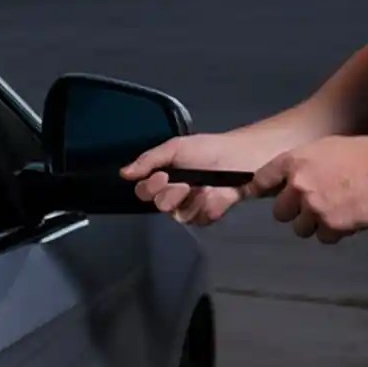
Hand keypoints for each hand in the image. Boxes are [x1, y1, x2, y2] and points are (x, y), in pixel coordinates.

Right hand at [120, 133, 260, 225]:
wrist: (244, 158)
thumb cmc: (210, 149)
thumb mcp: (176, 147)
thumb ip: (150, 160)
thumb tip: (123, 173)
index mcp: (163, 177)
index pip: (143, 191)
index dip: (150, 187)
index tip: (163, 175)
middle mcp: (174, 194)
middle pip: (160, 206)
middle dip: (172, 194)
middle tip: (186, 182)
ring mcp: (191, 207)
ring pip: (180, 215)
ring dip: (193, 200)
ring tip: (207, 186)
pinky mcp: (209, 215)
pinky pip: (200, 219)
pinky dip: (209, 206)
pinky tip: (218, 194)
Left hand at [245, 135, 367, 243]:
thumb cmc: (355, 154)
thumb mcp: (320, 149)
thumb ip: (299, 165)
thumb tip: (284, 183)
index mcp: (293, 162)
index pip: (261, 180)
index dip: (259, 189)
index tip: (256, 194)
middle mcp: (298, 187)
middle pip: (279, 214)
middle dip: (293, 212)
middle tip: (311, 205)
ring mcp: (314, 209)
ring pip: (301, 229)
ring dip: (314, 224)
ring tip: (333, 211)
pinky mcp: (331, 227)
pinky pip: (323, 238)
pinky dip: (333, 232)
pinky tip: (345, 218)